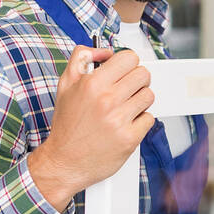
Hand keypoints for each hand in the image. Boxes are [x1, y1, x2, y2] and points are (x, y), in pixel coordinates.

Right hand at [28, 46, 154, 208]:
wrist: (64, 162)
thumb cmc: (67, 125)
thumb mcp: (65, 85)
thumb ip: (81, 58)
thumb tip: (105, 50)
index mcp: (92, 84)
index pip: (129, 58)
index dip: (128, 63)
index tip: (124, 71)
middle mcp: (107, 101)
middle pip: (144, 75)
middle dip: (136, 80)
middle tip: (127, 89)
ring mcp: (120, 120)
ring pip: (149, 96)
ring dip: (140, 100)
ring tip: (125, 107)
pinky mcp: (130, 138)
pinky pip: (149, 118)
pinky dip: (140, 120)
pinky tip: (126, 123)